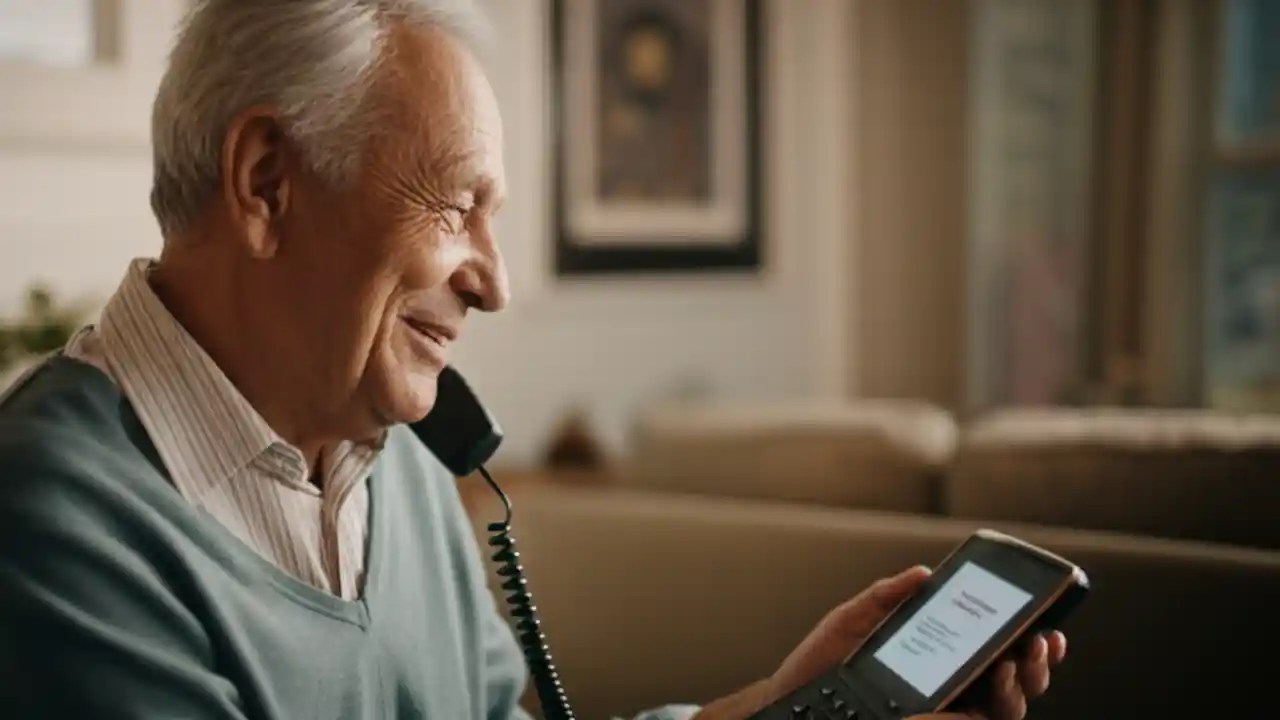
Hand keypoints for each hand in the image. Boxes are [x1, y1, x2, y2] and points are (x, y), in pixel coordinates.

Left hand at [693, 566, 1067, 719]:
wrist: (792, 696)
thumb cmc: (823, 659)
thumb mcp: (855, 617)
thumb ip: (888, 595)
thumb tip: (924, 574)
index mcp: (944, 657)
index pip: (999, 651)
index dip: (1032, 643)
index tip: (1048, 627)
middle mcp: (952, 688)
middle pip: (1015, 684)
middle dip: (1036, 665)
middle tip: (1038, 643)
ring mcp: (943, 711)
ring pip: (1004, 710)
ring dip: (1018, 688)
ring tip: (1010, 663)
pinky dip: (984, 713)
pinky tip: (984, 693)